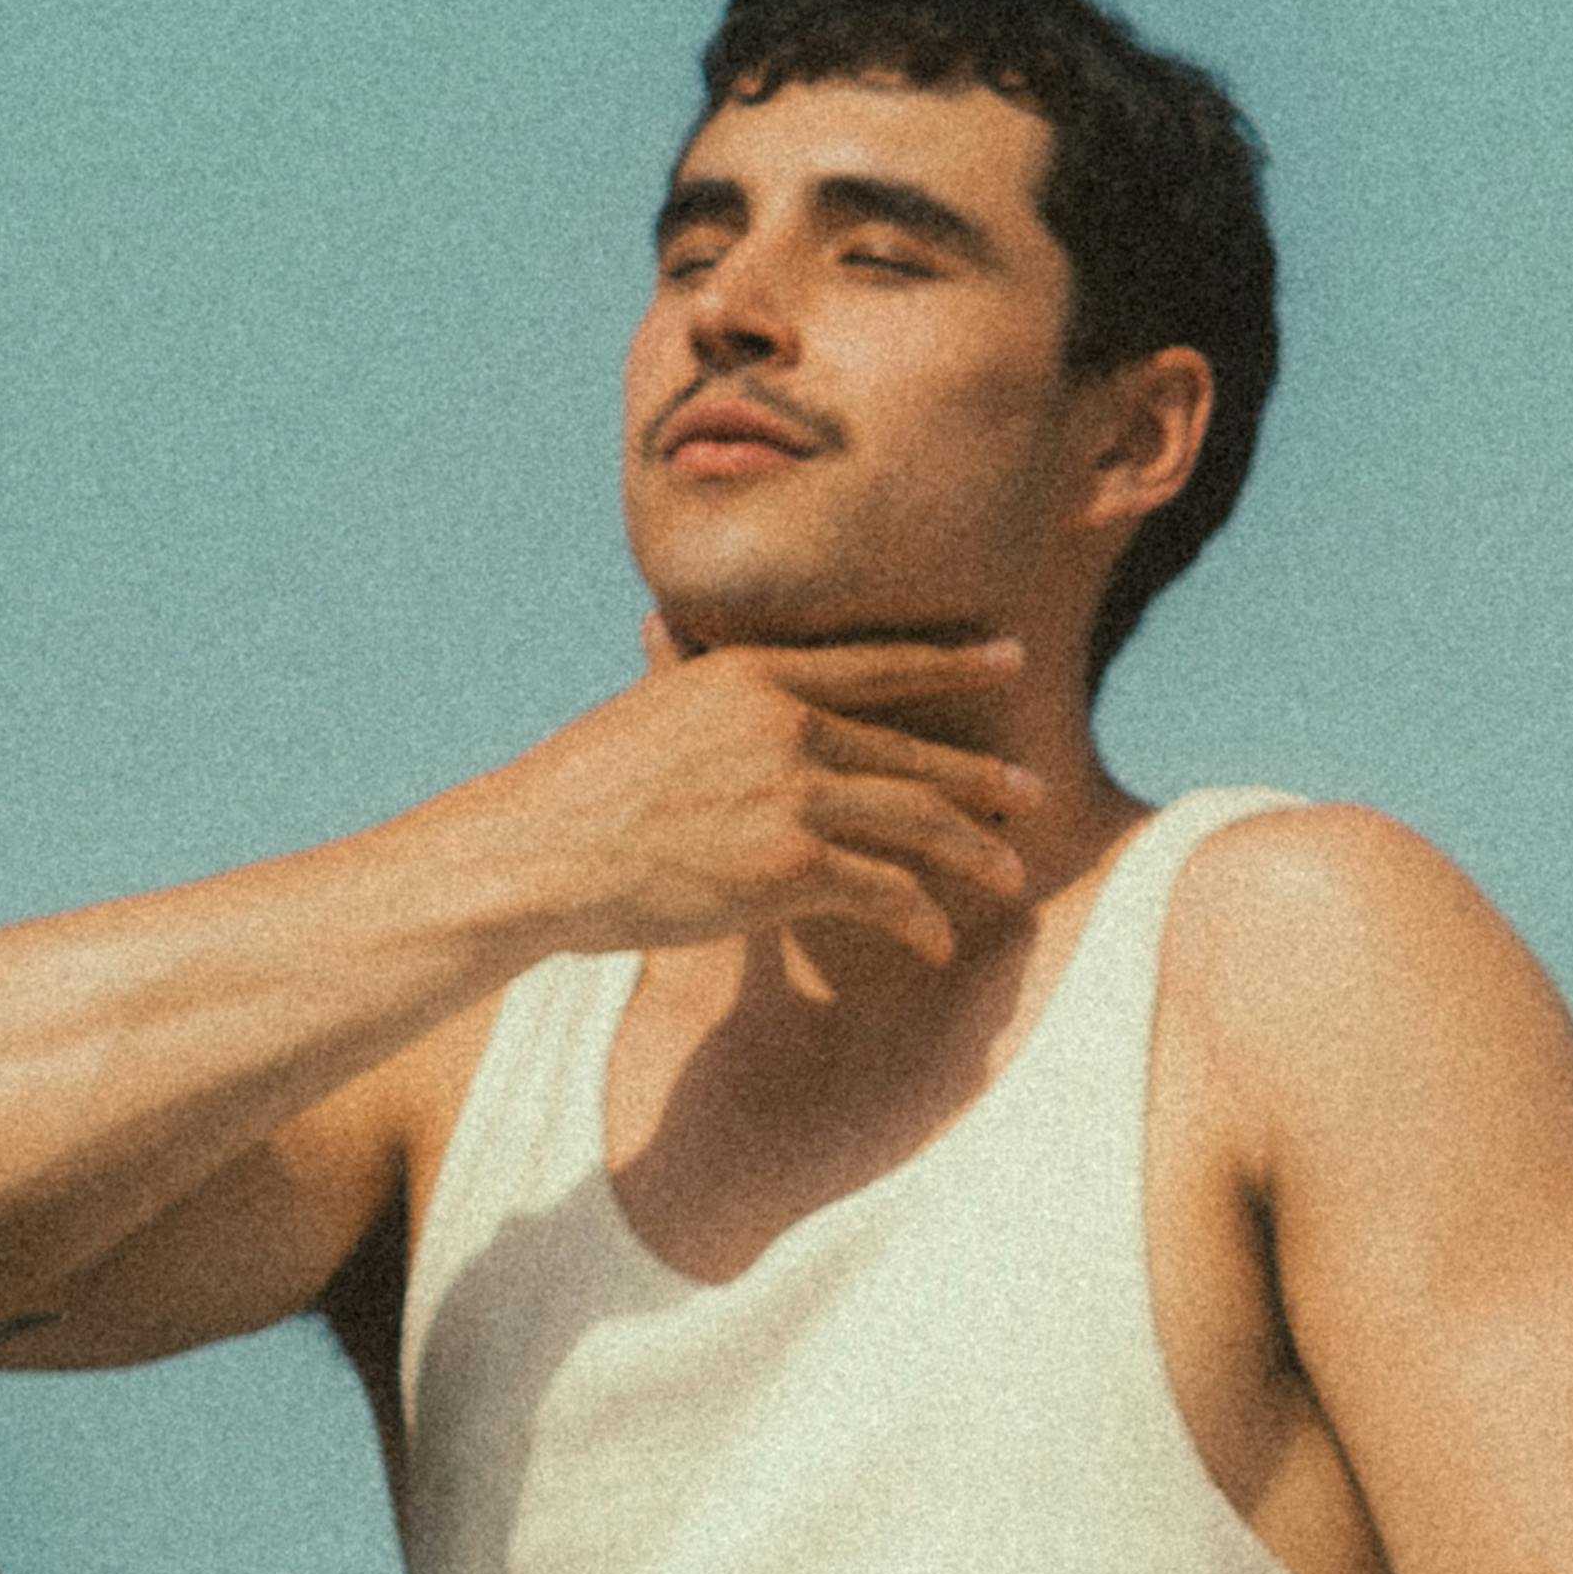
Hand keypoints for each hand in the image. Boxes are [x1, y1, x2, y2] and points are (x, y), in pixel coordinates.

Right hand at [488, 634, 1042, 982]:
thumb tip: (669, 633)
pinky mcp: (791, 867)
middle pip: (912, 749)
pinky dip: (920, 918)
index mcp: (752, 676)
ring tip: (1008, 873)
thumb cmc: (577, 792)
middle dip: (981, 777)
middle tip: (1032, 792)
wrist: (540, 854)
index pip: (877, 663)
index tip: (1010, 659)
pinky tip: (938, 940)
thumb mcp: (645, 710)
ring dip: (972, 852)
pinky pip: (885, 891)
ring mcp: (792, 794)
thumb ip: (688, 681)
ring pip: (916, 820)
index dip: (951, 661)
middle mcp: (785, 724)